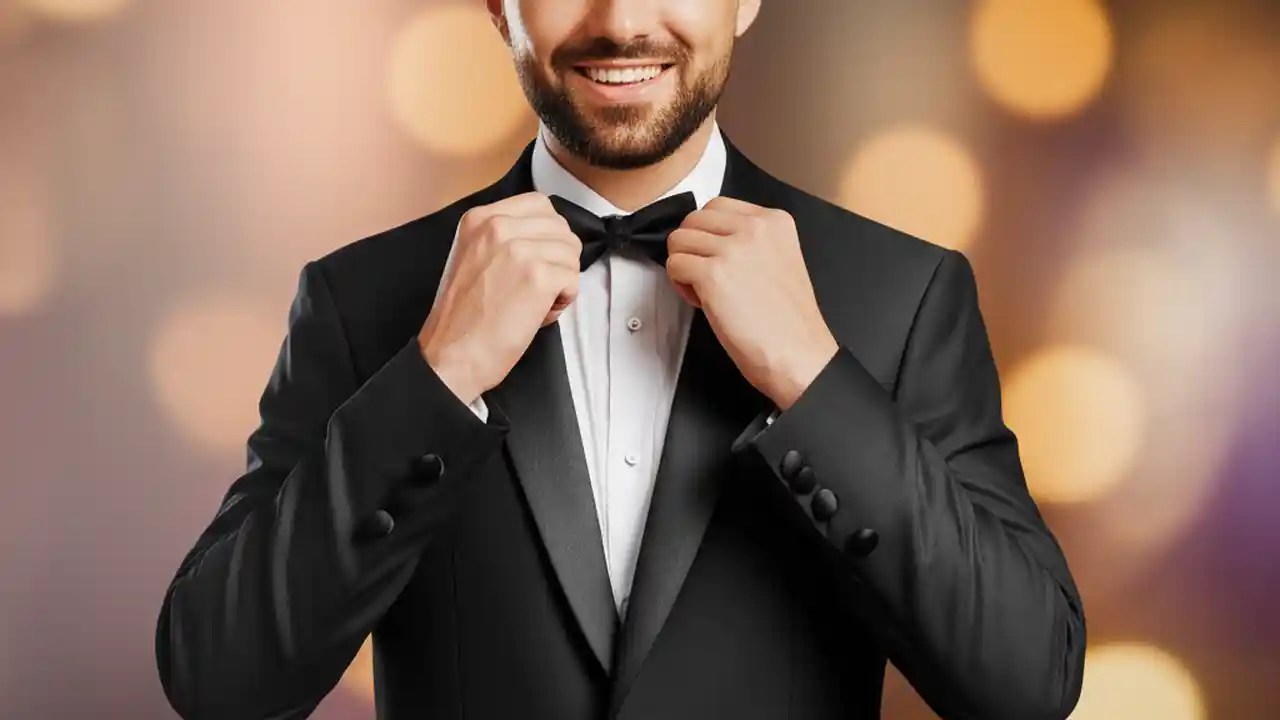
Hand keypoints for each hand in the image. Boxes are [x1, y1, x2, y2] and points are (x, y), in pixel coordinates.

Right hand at [418, 192, 580, 403]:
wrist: (452, 355)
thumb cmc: (463, 318)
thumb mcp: (472, 256)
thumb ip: (504, 238)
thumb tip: (546, 237)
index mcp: (480, 218)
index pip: (540, 205)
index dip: (547, 235)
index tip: (536, 259)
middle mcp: (499, 225)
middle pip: (561, 228)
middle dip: (557, 258)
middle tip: (535, 287)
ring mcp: (520, 249)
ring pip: (571, 253)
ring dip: (561, 281)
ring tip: (534, 302)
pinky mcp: (538, 276)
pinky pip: (574, 279)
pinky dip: (563, 300)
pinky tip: (538, 314)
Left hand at [666, 197, 837, 409]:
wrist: (798, 354)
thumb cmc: (788, 321)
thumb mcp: (781, 259)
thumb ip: (751, 240)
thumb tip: (711, 239)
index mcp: (775, 221)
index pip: (717, 207)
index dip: (709, 235)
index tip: (719, 258)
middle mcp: (754, 228)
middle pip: (694, 219)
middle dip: (692, 247)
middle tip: (708, 276)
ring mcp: (732, 249)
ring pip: (679, 240)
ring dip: (684, 265)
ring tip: (706, 290)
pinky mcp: (713, 274)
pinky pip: (674, 265)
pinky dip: (680, 285)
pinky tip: (702, 301)